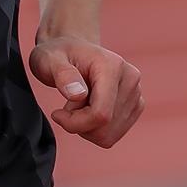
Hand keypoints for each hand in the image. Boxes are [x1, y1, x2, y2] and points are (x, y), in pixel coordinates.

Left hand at [29, 36, 143, 147]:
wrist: (72, 51)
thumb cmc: (58, 55)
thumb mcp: (49, 60)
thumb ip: (62, 75)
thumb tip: (78, 94)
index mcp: (112, 66)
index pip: (101, 114)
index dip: (75, 123)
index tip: (57, 114)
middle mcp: (130, 79)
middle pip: (105, 127)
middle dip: (80, 124)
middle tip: (68, 105)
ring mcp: (136, 93)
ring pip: (109, 135)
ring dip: (87, 127)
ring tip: (78, 105)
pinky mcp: (136, 106)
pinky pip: (113, 135)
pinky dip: (96, 129)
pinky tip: (88, 110)